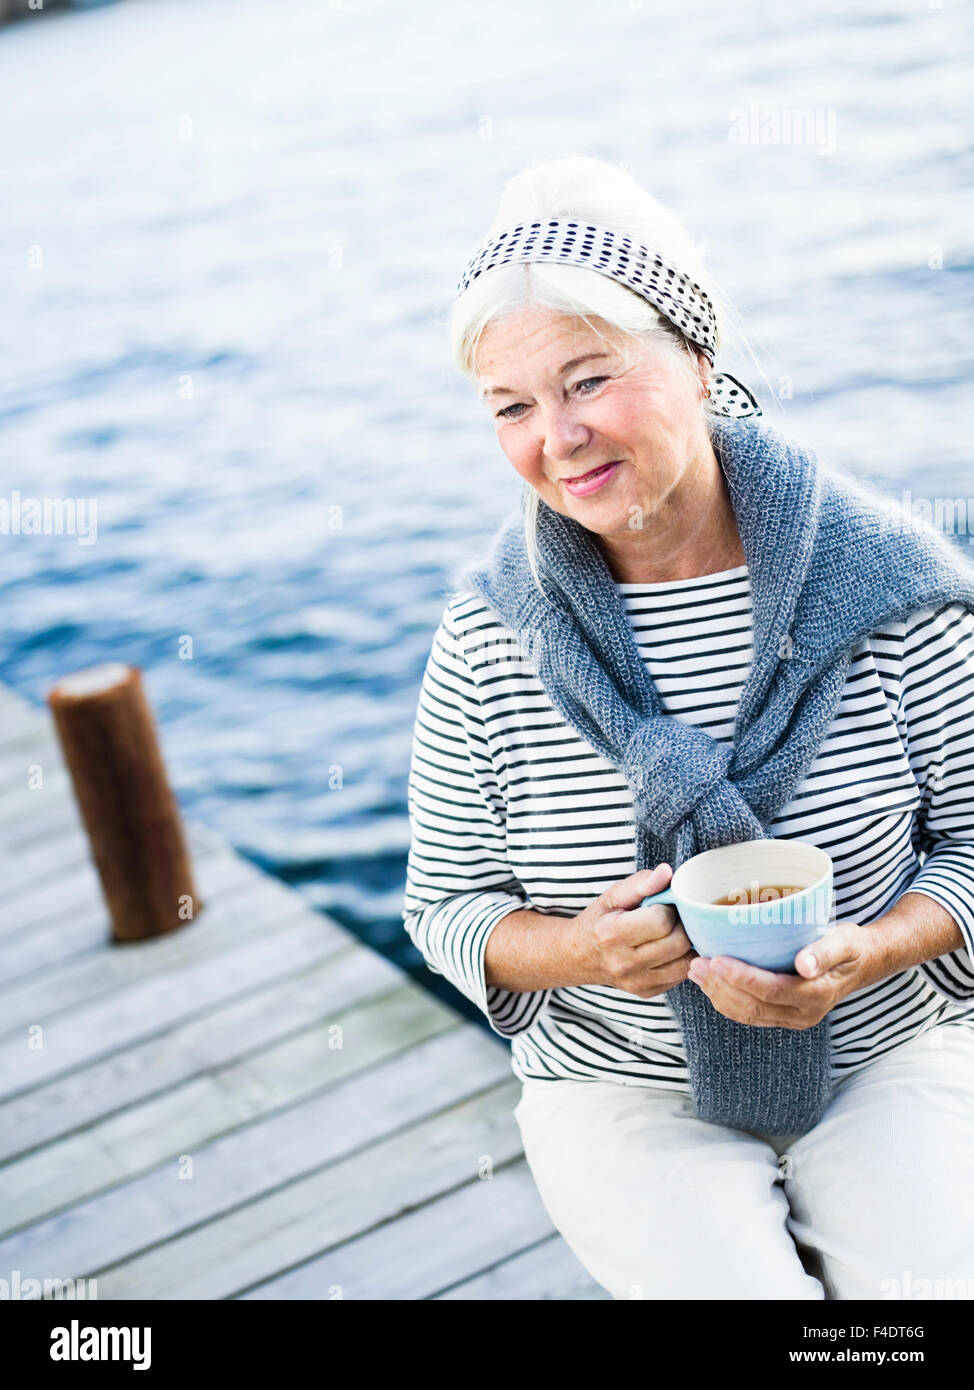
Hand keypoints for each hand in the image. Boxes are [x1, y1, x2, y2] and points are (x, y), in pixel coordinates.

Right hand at [570, 864, 697, 997]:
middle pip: (677, 943)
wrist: (579, 956)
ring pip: (685, 963)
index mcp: (612, 934)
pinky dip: (682, 960)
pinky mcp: (646, 992)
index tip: (661, 905)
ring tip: (673, 932)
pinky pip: (681, 976)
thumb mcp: (612, 896)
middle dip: (681, 925)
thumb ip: (640, 883)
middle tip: (671, 918)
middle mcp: (624, 963)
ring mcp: (636, 982)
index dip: (667, 908)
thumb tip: (667, 872)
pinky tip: (669, 949)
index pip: (660, 921)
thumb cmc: (599, 921)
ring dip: (686, 944)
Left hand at [686, 921, 877, 1028]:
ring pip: (746, 1014)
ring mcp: (791, 1018)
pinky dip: (725, 1000)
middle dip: (720, 987)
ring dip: (717, 995)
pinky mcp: (782, 1016)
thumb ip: (825, 952)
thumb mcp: (845, 942)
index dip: (740, 978)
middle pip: (752, 1007)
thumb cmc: (851, 947)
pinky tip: (710, 983)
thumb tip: (805, 965)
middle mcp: (803, 1014)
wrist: (862, 964)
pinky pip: (749, 1015)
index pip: (770, 991)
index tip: (717, 959)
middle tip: (698, 963)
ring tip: (696, 971)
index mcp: (816, 995)